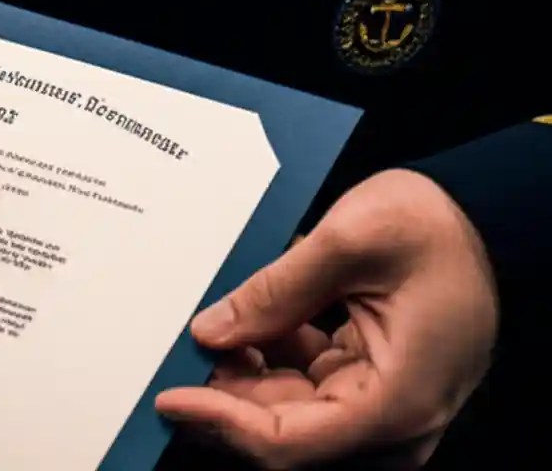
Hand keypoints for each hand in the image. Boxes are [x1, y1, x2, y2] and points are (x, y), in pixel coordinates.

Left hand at [156, 169, 497, 468]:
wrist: (484, 212)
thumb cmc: (436, 227)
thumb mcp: (349, 241)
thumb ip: (274, 291)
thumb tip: (211, 332)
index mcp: (397, 401)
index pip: (288, 441)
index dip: (220, 422)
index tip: (171, 396)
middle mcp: (396, 420)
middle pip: (285, 432)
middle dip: (225, 398)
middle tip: (174, 358)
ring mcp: (385, 405)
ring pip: (290, 413)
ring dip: (243, 380)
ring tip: (207, 333)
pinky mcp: (373, 384)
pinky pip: (306, 389)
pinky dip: (269, 362)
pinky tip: (246, 326)